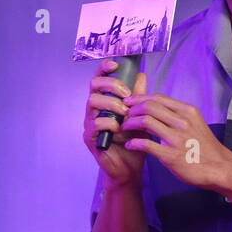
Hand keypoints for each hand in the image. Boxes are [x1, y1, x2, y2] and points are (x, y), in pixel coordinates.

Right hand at [83, 59, 150, 186]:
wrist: (130, 167)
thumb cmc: (134, 140)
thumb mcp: (141, 116)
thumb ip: (139, 97)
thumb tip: (141, 75)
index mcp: (105, 101)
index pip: (100, 79)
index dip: (104, 68)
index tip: (115, 64)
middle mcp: (94, 110)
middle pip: (93, 85)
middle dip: (111, 85)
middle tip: (126, 93)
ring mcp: (90, 123)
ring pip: (92, 102)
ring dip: (111, 103)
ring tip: (125, 113)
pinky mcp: (90, 138)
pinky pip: (96, 123)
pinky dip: (110, 123)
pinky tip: (120, 129)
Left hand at [118, 91, 231, 190]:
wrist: (220, 168)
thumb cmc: (205, 147)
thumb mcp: (195, 123)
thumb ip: (178, 115)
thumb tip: (159, 107)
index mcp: (187, 111)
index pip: (158, 98)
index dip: (140, 98)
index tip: (129, 102)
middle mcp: (182, 121)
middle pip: (149, 106)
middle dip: (132, 109)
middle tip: (124, 115)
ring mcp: (177, 138)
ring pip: (145, 121)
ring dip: (130, 124)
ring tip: (124, 128)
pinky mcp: (171, 155)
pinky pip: (146, 145)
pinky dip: (134, 143)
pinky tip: (130, 145)